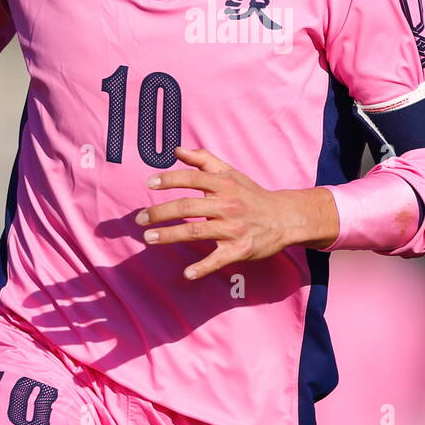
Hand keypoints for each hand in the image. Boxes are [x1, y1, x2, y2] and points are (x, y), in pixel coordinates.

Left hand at [136, 147, 338, 280]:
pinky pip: (218, 259)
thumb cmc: (252, 195)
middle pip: (188, 206)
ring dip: (169, 235)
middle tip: (140, 218)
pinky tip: (186, 274)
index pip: (192, 178)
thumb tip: (177, 150)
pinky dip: (202, 267)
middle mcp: (228, 205)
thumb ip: (204, 160)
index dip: (169, 179)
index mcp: (225, 185)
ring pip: (196, 231)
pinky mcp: (240, 250)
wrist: (284, 218)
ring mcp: (233, 228)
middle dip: (160, 212)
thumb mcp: (231, 173)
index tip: (150, 183)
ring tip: (148, 238)